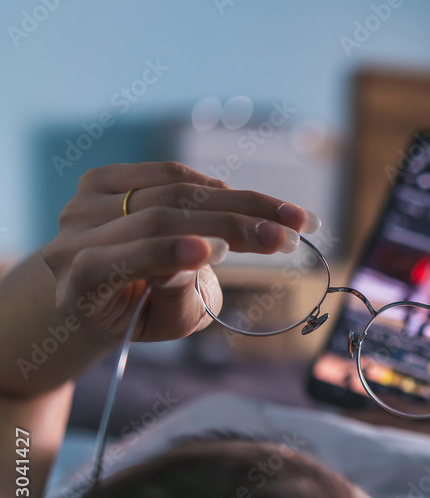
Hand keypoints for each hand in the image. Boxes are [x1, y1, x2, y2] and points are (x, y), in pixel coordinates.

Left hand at [40, 162, 318, 342]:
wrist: (107, 290)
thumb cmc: (145, 314)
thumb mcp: (167, 323)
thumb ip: (176, 297)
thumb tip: (199, 252)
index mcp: (77, 288)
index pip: (113, 264)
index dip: (164, 255)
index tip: (217, 252)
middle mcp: (70, 238)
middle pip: (156, 219)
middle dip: (230, 226)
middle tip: (288, 238)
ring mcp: (83, 202)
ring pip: (172, 191)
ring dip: (240, 202)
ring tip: (290, 220)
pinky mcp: (104, 178)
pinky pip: (171, 173)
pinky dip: (218, 188)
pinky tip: (255, 205)